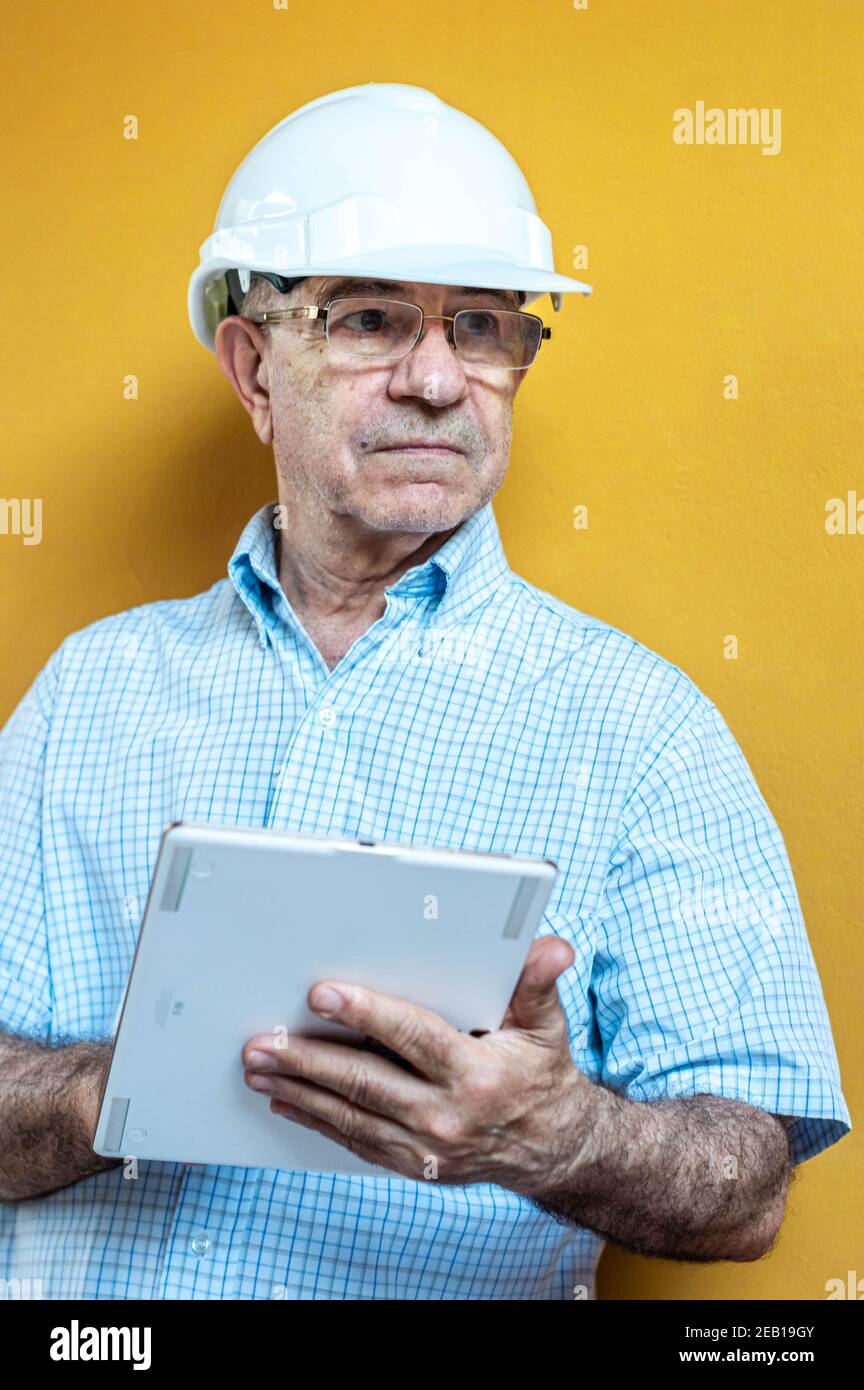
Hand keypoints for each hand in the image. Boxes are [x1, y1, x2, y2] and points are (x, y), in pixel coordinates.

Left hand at [242, 935, 594, 1193]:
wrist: (552, 1148)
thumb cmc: (541, 1074)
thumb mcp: (546, 1025)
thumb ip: (537, 983)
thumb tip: (552, 947)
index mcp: (476, 1073)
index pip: (413, 1037)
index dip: (366, 1013)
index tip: (322, 994)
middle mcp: (446, 1114)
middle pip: (365, 1081)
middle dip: (307, 1059)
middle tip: (262, 1042)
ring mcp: (425, 1146)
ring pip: (350, 1114)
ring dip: (298, 1091)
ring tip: (258, 1069)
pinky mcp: (412, 1164)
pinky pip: (355, 1140)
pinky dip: (316, 1119)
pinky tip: (285, 1101)